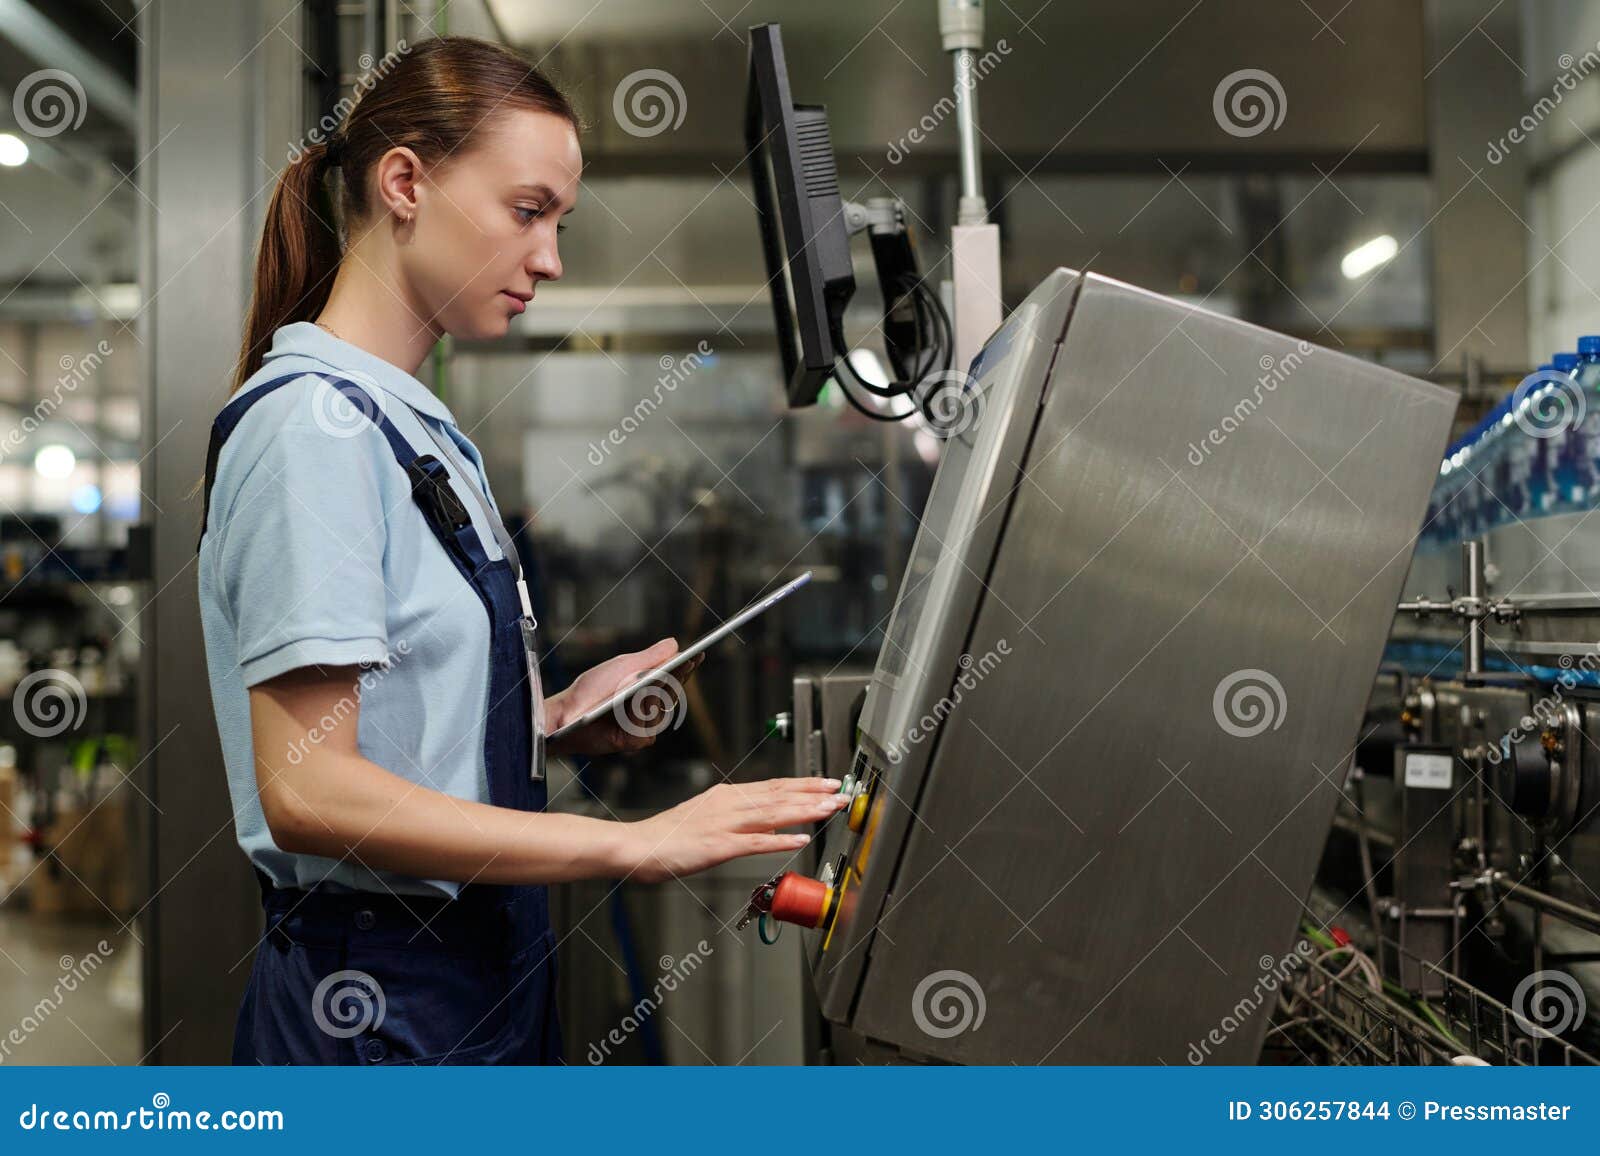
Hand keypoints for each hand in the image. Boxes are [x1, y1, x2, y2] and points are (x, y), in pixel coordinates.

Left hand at [547, 637, 705, 756]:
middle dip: (677, 677)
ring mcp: (643, 725)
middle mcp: (649, 707)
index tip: (699, 653)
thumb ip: (650, 657)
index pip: (674, 677)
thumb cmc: (591, 689)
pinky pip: (646, 729)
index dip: (687, 666)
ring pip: (660, 711)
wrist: (565, 712)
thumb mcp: (623, 667)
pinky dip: (638, 716)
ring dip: (652, 697)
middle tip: (685, 662)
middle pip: (671, 693)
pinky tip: (632, 705)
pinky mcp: (633, 741)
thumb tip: (675, 644)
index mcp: (648, 687)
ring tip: (651, 683)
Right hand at [622, 778, 848, 882]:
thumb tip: (764, 819)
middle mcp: (729, 804)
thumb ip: (734, 816)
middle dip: (813, 793)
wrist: (637, 846)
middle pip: (779, 795)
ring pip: (773, 813)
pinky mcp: (719, 846)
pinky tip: (800, 838)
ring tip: (830, 808)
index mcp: (726, 795)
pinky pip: (756, 842)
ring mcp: (725, 824)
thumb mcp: (704, 816)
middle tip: (840, 791)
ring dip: (805, 810)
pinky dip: (780, 839)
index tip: (826, 783)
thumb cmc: (667, 836)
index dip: (803, 784)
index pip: (773, 786)